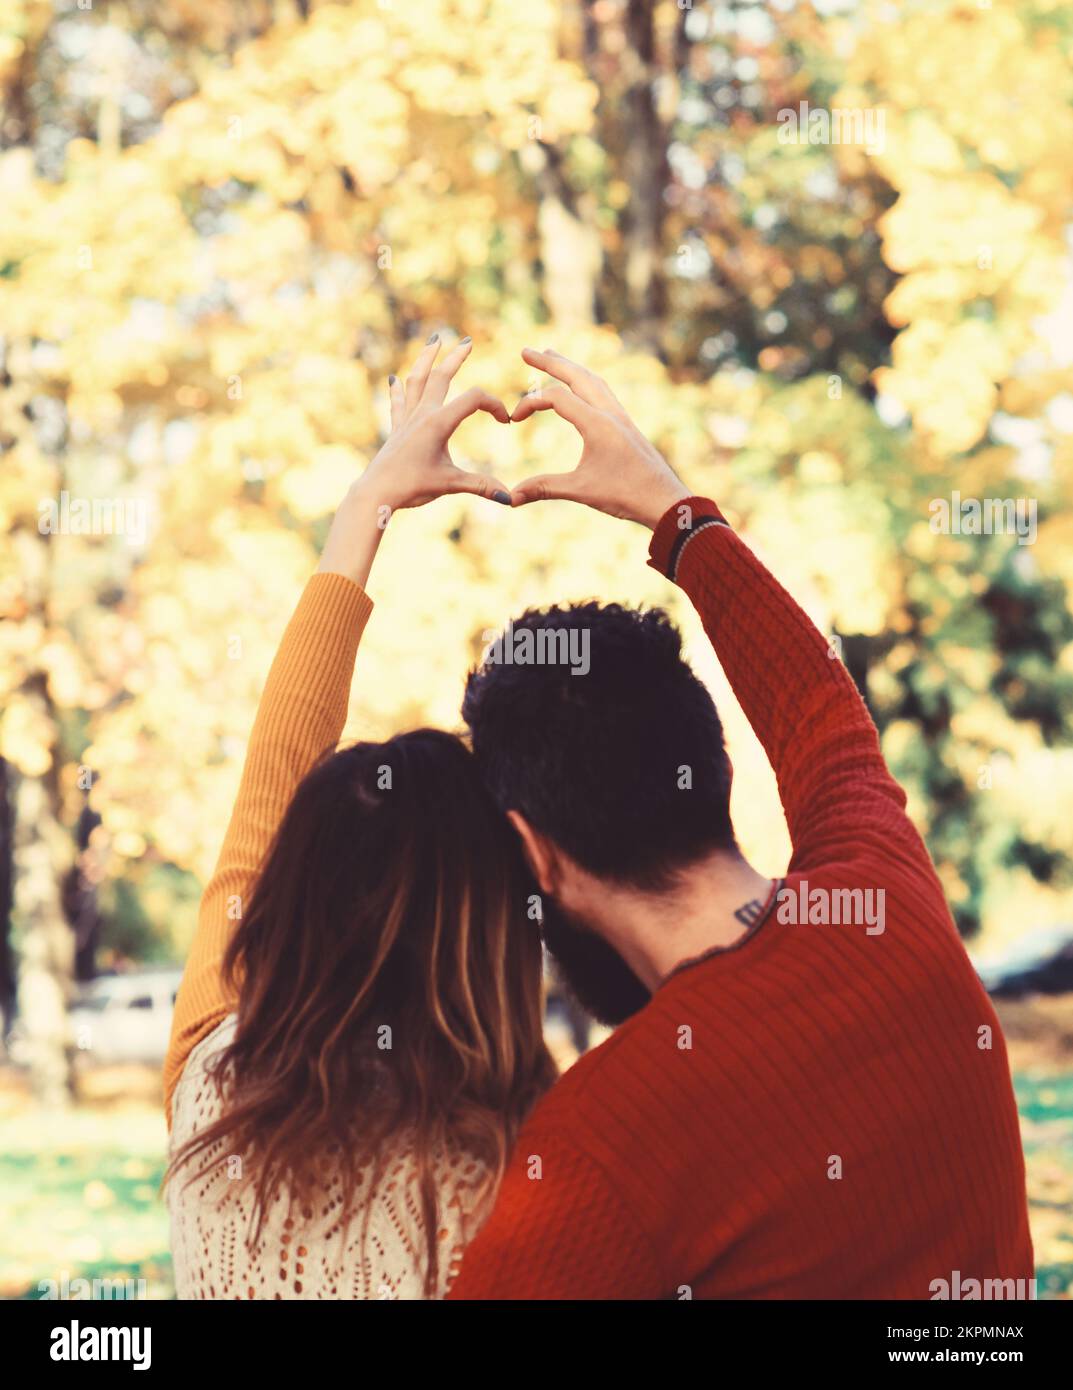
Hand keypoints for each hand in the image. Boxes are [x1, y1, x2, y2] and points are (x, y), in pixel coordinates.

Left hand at [353, 334, 511, 513]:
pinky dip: (399, 389)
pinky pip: (399, 402)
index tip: (505, 421)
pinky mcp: (397, 430)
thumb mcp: (450, 485)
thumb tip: (511, 498)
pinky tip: (394, 378)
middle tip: (467, 341)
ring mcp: (407, 420)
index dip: (494, 405)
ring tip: (433, 341)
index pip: (474, 399)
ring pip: (417, 380)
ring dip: (426, 359)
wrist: (376, 493)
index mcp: (438, 423)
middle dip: (456, 357)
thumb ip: (481, 486)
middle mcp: (422, 415)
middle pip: (441, 376)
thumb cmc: (412, 487)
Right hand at [509, 348, 689, 528]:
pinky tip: (583, 385)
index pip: (556, 397)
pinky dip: (587, 381)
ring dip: (570, 367)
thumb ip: (544, 488)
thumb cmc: (626, 495)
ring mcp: (621, 416)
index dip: (529, 403)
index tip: (513, 419)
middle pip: (576, 375)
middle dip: (549, 362)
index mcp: (596, 423)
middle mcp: (610, 412)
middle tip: (526, 351)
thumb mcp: (581, 490)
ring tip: (553, 356)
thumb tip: (510, 498)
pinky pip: (604, 392)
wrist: (665, 500)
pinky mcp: (627, 424)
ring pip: (592, 380)